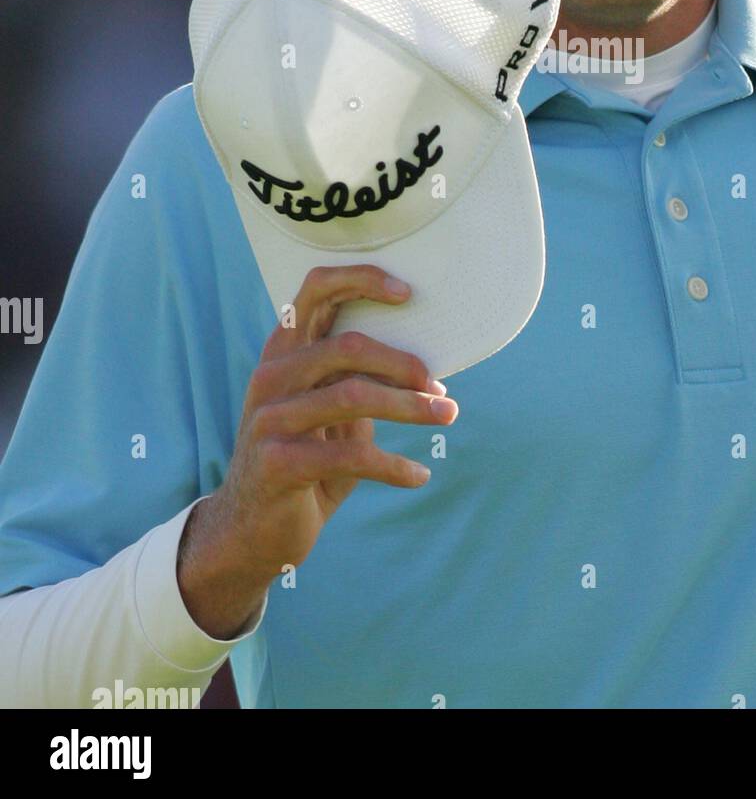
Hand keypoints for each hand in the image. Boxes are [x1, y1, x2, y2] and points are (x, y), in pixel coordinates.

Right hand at [177, 264, 455, 636]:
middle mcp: (271, 376)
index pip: (316, 290)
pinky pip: (352, 455)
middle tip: (440, 388)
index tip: (408, 293)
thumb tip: (425, 369)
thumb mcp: (329, 414)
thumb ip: (357, 382)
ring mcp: (268, 419)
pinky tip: (419, 476)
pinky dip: (394, 465)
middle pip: (349, 346)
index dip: (362, 280)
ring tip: (447, 417)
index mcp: (283, 352)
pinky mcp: (277, 463)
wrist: (251, 533)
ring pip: (354, 396)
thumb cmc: (305, 462)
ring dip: (412, 408)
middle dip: (404, 364)